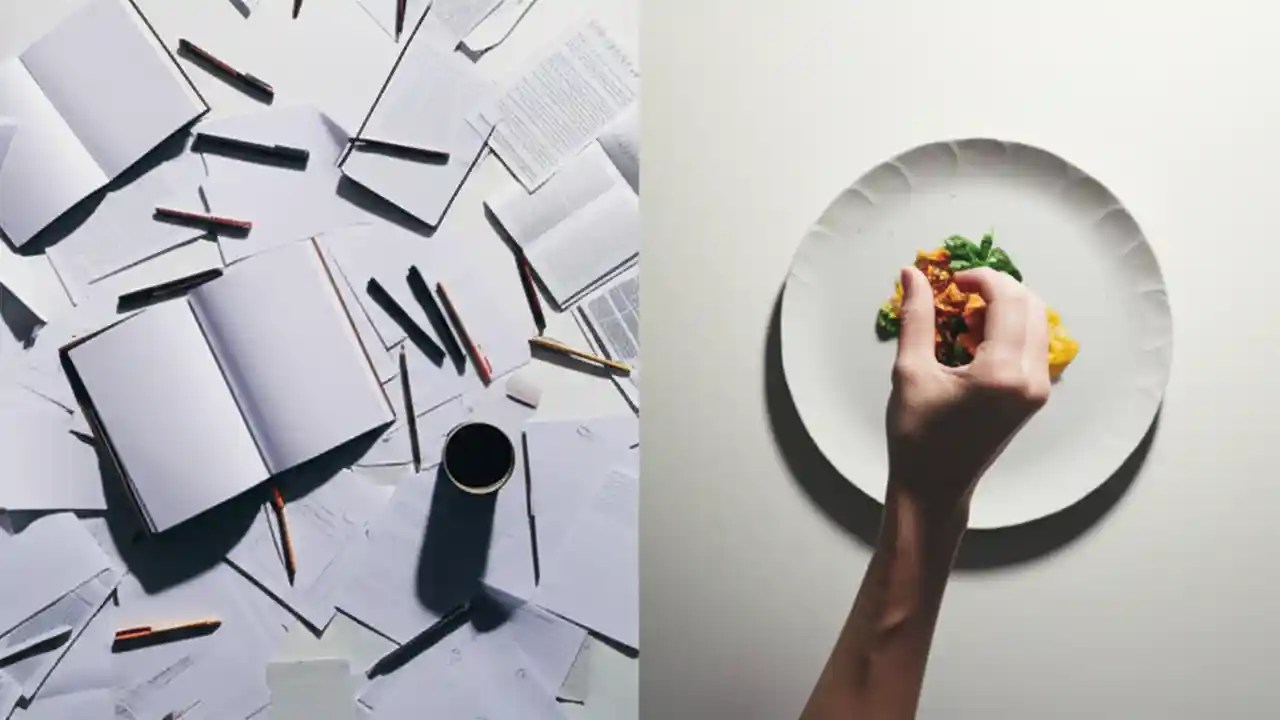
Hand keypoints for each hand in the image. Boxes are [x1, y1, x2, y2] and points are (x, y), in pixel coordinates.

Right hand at [886, 266, 1050, 517]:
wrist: (935, 487)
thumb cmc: (917, 436)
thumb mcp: (910, 371)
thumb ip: (916, 317)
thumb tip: (912, 274)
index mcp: (1002, 373)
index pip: (1008, 300)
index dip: (982, 278)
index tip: (952, 279)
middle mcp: (1031, 380)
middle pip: (1031, 305)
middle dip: (997, 288)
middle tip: (959, 291)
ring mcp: (1038, 390)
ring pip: (1037, 322)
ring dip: (1006, 307)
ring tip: (965, 316)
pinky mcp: (1035, 396)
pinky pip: (1033, 345)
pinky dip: (1010, 329)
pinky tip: (976, 338)